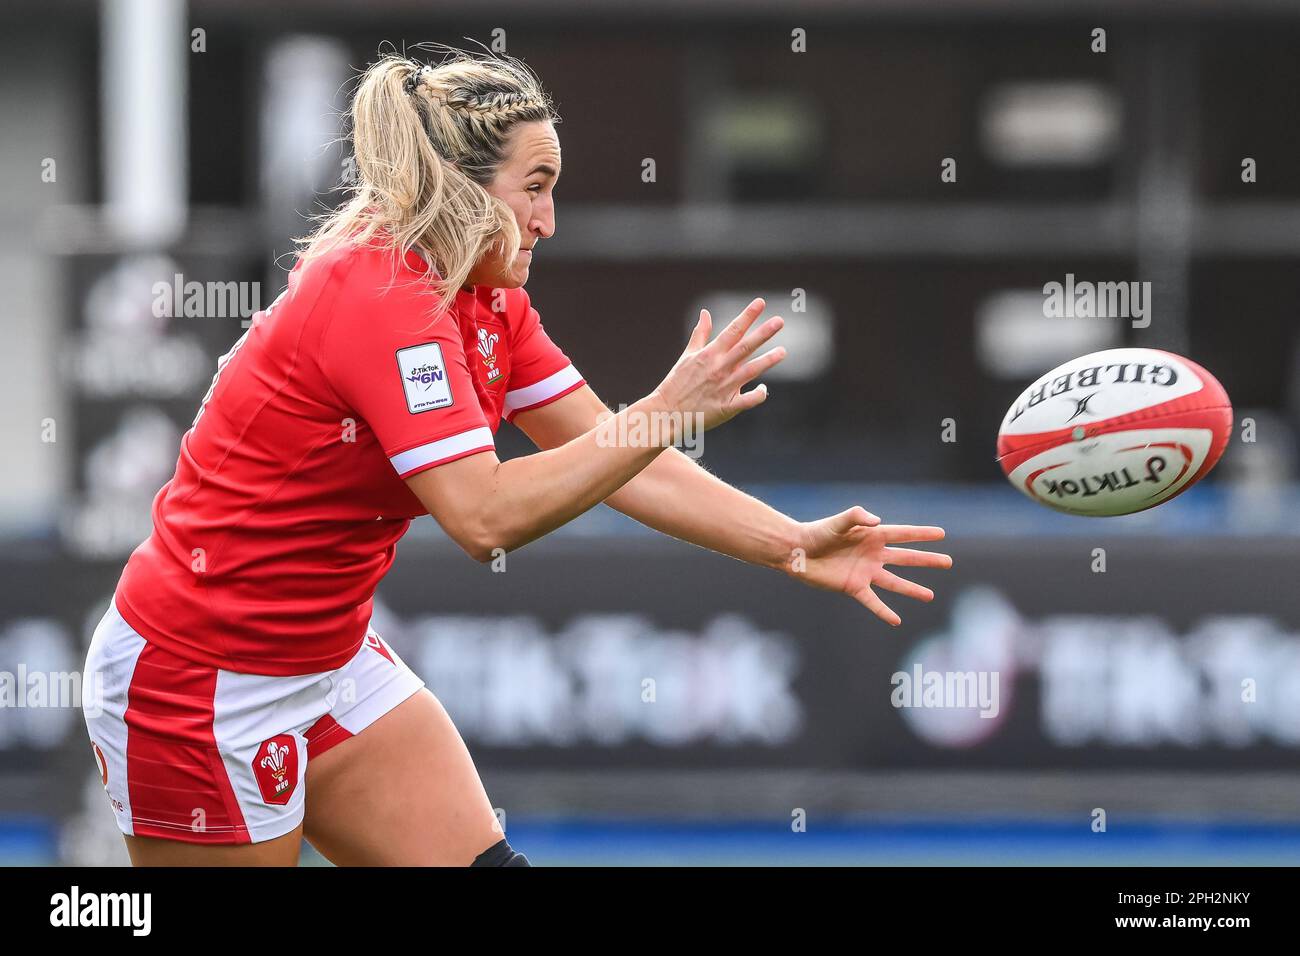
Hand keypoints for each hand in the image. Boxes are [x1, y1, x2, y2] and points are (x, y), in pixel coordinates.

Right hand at [652, 298, 785, 430]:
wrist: (666, 413)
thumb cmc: (677, 383)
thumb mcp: (687, 355)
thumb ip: (700, 334)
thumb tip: (705, 312)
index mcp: (709, 355)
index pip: (732, 331)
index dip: (747, 316)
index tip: (760, 303)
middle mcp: (718, 369)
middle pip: (744, 348)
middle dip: (762, 334)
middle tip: (779, 321)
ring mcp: (723, 388)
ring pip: (750, 372)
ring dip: (767, 361)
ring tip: (782, 351)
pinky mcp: (726, 407)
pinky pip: (747, 401)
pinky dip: (758, 395)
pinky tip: (765, 389)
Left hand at [788, 507, 951, 626]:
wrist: (798, 551)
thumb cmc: (818, 532)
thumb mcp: (839, 521)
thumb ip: (857, 516)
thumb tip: (878, 521)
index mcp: (872, 535)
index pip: (903, 534)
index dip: (922, 534)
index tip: (942, 533)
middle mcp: (873, 554)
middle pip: (906, 558)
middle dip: (927, 560)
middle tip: (948, 562)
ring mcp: (865, 572)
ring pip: (894, 582)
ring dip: (912, 589)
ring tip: (930, 596)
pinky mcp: (853, 587)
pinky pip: (872, 601)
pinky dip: (883, 611)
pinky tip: (896, 620)